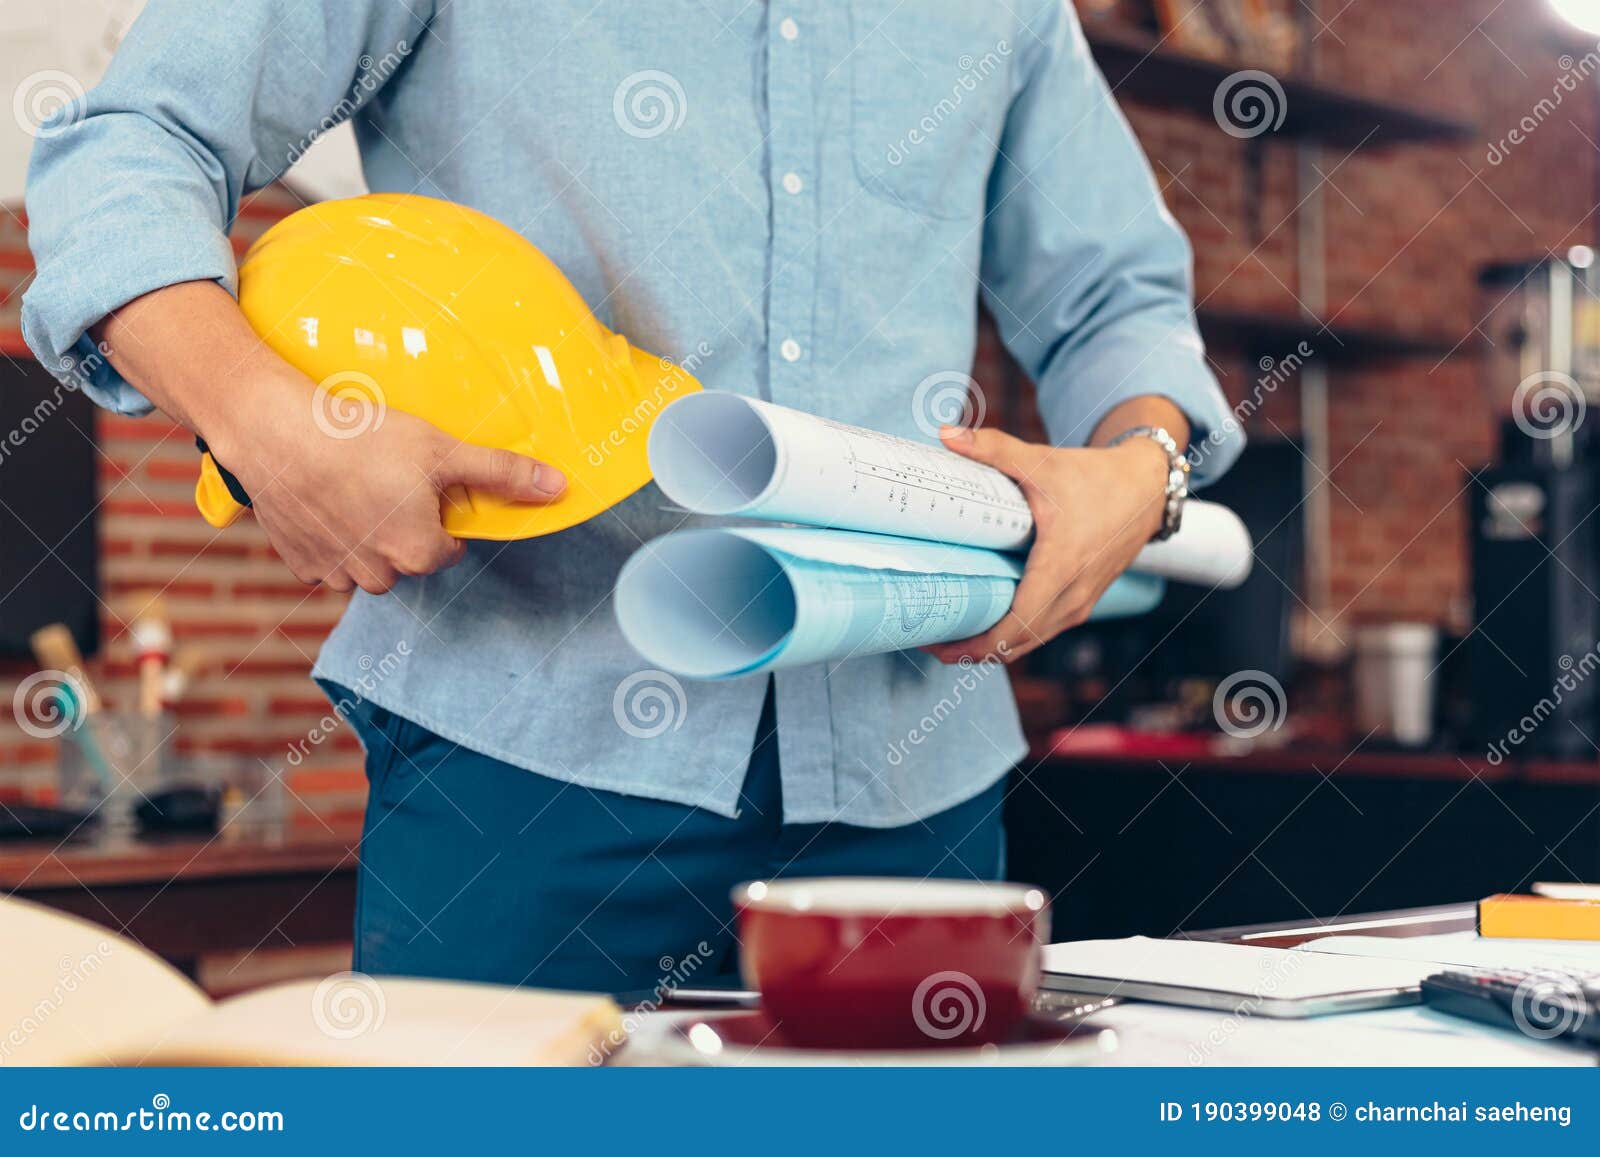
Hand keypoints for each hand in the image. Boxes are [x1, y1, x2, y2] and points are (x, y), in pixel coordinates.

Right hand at [209, 366, 564, 593]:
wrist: (274, 428)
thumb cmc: (361, 437)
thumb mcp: (443, 450)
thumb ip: (503, 474)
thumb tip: (559, 488)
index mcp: (418, 552)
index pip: (448, 549)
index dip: (438, 515)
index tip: (419, 485)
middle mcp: (377, 574)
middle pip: (408, 557)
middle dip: (403, 527)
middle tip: (384, 480)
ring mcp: (334, 571)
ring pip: (367, 563)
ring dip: (366, 535)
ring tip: (352, 487)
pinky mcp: (298, 560)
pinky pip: (327, 558)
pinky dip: (330, 535)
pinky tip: (324, 499)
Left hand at [922, 424, 1169, 664]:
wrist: (1146, 488)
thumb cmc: (1094, 477)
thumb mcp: (1042, 461)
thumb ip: (993, 449)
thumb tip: (945, 434)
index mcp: (1062, 566)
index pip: (1016, 623)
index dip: (977, 642)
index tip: (938, 643)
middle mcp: (1074, 594)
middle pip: (1017, 643)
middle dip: (973, 650)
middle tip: (928, 640)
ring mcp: (1081, 603)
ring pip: (1031, 641)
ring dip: (992, 647)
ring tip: (950, 639)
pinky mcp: (1083, 601)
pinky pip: (1043, 631)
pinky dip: (1014, 637)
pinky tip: (986, 627)